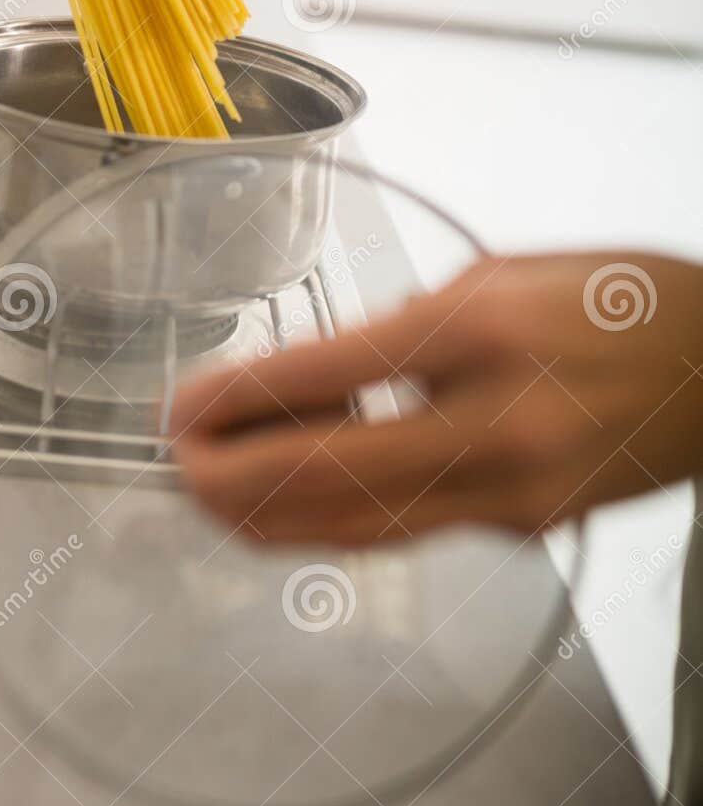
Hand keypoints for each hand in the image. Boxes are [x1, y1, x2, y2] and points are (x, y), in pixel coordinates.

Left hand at [170, 252, 702, 546]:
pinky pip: (417, 532)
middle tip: (179, 469)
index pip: (324, 374)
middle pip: (329, 472)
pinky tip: (299, 515)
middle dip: (236, 479)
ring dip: (276, 520)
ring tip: (217, 504)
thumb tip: (334, 370)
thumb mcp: (508, 273)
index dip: (238, 399)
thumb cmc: (626, 302)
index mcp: (479, 332)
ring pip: (366, 527)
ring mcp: (516, 491)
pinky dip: (345, 525)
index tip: (186, 408)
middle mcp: (493, 421)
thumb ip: (413, 325)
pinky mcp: (530, 530)